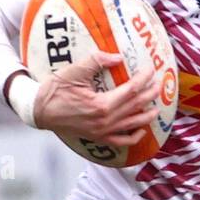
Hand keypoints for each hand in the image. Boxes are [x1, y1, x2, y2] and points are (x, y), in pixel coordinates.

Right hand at [32, 51, 160, 147]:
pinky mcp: (97, 138)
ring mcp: (102, 132)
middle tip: (159, 83)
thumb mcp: (74, 71)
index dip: (143, 79)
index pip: (130, 90)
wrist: (39, 111)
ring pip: (132, 125)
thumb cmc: (55, 90)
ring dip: (147, 115)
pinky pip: (121, 141)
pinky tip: (141, 130)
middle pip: (135, 107)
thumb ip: (96, 61)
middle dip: (150, 94)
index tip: (151, 69)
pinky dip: (134, 137)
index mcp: (101, 105)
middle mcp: (105, 122)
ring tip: (156, 106)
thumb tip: (117, 57)